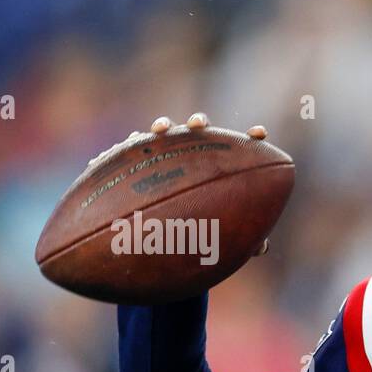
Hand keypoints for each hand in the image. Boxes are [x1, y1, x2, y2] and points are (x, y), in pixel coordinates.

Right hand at [89, 113, 270, 255]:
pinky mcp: (136, 160)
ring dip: (160, 127)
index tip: (260, 133)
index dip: (249, 137)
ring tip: (159, 129)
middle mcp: (191, 152)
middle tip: (199, 125)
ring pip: (160, 134)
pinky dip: (122, 152)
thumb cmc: (200, 226)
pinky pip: (127, 153)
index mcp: (217, 163)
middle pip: (196, 130)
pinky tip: (108, 157)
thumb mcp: (219, 234)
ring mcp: (164, 152)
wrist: (159, 225)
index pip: (237, 145)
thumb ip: (239, 236)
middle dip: (199, 123)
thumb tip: (262, 248)